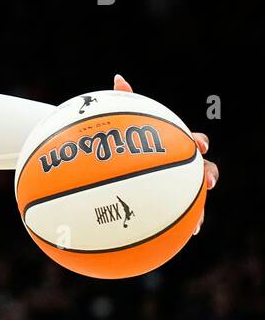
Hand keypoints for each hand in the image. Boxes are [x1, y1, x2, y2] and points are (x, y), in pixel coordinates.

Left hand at [114, 74, 217, 233]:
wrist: (111, 160)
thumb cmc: (117, 138)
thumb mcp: (118, 121)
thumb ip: (123, 102)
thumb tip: (118, 79)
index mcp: (174, 145)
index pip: (194, 142)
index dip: (199, 143)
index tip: (198, 145)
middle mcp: (179, 166)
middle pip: (203, 171)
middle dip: (209, 176)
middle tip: (208, 182)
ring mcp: (173, 186)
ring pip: (194, 199)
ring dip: (199, 211)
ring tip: (198, 225)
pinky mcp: (162, 205)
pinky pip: (173, 218)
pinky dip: (176, 228)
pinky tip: (175, 240)